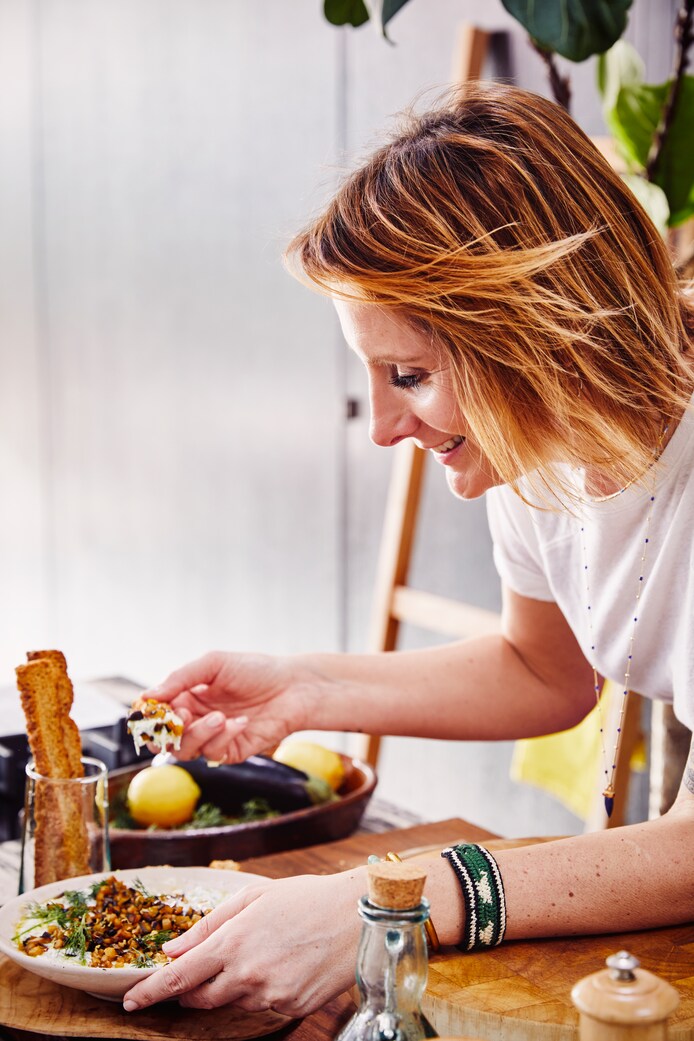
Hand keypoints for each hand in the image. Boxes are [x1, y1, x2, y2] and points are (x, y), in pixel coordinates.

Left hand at [122, 869, 365, 1016]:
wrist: (357, 918)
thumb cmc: (305, 898)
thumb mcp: (253, 898)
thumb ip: (209, 925)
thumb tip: (173, 949)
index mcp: (232, 943)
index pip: (177, 977)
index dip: (149, 991)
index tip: (130, 1001)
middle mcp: (246, 975)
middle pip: (199, 998)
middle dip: (191, 989)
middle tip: (201, 969)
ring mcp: (269, 997)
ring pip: (233, 1001)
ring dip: (233, 984)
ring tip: (264, 951)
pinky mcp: (290, 1009)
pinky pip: (263, 1006)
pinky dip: (264, 989)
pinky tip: (285, 964)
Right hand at [144, 650, 315, 763]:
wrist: (293, 686)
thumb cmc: (255, 670)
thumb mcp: (214, 663)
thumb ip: (181, 678)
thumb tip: (149, 695)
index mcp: (187, 698)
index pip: (156, 714)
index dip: (151, 715)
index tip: (156, 709)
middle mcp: (196, 720)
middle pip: (164, 739)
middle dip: (168, 732)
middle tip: (184, 716)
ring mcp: (213, 738)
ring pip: (185, 750)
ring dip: (198, 734)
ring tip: (219, 717)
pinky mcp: (231, 752)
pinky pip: (213, 754)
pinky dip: (223, 738)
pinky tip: (240, 721)